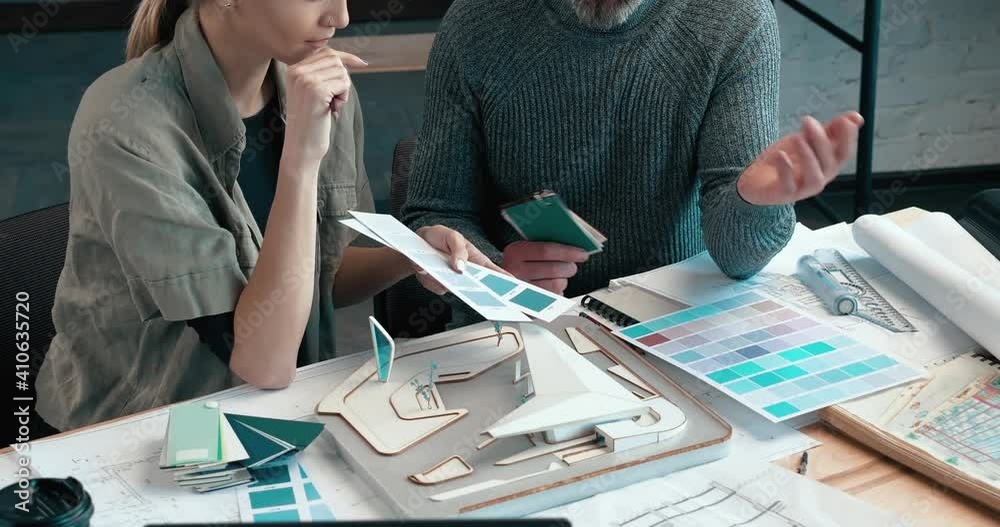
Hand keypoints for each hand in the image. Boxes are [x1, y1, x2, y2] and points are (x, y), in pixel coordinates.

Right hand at [282, 48, 366, 165]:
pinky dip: (344, 98)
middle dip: (342, 79)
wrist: (302, 145)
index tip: (362, 63)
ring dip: (343, 90)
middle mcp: (297, 70)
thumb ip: (324, 73)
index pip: (325, 52)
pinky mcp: (317, 90)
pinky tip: (332, 110)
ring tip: (331, 106)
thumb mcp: (313, 91)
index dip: (346, 57)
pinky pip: (344, 84)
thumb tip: (352, 59)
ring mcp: (306, 79)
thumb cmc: (312, 121)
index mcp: (293, 69)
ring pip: (341, 72)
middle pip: (335, 60)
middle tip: (334, 99)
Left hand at [413, 226, 506, 294]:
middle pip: (478, 288)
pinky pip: (437, 288)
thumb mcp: (452, 236)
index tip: (514, 288)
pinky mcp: (438, 285)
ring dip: (445, 280)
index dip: (505, 281)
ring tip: (435, 268)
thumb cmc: (441, 236)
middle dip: (481, 294)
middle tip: (479, 294)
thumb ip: (459, 250)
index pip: (494, 272)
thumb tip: (461, 268)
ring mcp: (453, 281)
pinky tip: (424, 268)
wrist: (416, 243)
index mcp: (476, 260)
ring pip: (454, 289)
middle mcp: (466, 273)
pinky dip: (430, 279)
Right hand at [502, 241, 588, 294]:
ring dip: (564, 280)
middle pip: (554, 269)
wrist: (498, 283)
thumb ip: (543, 244)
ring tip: (560, 277)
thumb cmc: (518, 263)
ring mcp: (520, 290)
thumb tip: (572, 244)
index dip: (568, 252)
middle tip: (572, 266)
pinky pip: (553, 299)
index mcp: (515, 252)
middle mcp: (515, 271)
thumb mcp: (524, 249)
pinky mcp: (527, 306)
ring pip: (556, 285)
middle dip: (570, 267)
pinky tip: (552, 288)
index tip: (582, 254)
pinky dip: (558, 293)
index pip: (547, 250)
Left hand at [737, 112, 863, 205]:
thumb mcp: (805, 140)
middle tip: (809, 121)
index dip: (848, 138)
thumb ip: (828, 131)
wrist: (755, 179)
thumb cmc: (784, 160)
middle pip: (829, 164)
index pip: (844, 153)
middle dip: (822, 141)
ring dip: (808, 157)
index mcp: (827, 165)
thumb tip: (856, 118)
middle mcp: (818, 179)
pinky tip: (782, 155)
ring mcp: (801, 189)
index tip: (846, 120)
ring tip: (798, 138)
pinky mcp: (782, 194)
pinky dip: (786, 170)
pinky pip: (788, 185)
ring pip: (814, 178)